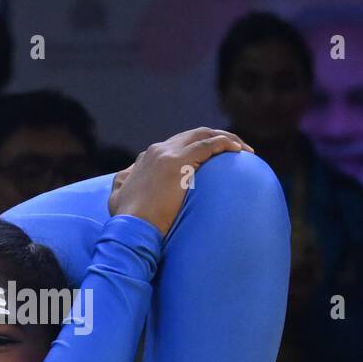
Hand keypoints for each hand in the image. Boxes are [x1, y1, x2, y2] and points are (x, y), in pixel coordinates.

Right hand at [108, 128, 251, 235]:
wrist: (131, 227)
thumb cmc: (126, 220)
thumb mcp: (117, 196)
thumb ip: (122, 182)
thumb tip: (125, 175)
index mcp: (147, 157)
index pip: (177, 143)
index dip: (198, 147)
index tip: (213, 158)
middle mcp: (158, 150)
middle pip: (194, 135)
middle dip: (217, 138)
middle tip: (237, 150)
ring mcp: (168, 154)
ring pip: (204, 135)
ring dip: (227, 139)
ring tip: (245, 150)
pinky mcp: (180, 162)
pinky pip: (209, 145)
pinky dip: (226, 143)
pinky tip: (240, 151)